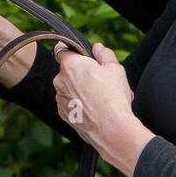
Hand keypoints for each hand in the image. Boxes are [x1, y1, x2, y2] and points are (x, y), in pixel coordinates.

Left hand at [52, 41, 153, 176]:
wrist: (110, 128)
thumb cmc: (113, 96)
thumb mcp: (115, 68)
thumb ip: (104, 54)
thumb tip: (97, 47)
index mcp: (70, 65)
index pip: (62, 49)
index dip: (73, 52)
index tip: (83, 57)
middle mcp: (60, 80)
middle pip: (68, 71)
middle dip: (81, 73)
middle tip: (100, 81)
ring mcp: (59, 98)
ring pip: (69, 88)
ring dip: (80, 89)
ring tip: (100, 98)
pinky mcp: (63, 113)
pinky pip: (69, 103)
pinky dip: (78, 104)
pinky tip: (95, 109)